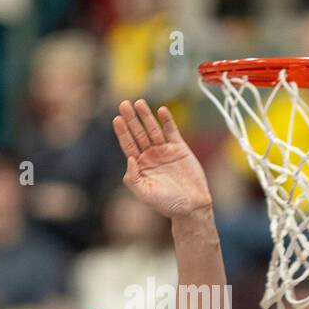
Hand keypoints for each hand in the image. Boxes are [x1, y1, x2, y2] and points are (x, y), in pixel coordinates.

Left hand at [113, 100, 212, 218]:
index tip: (117, 119)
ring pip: (153, 129)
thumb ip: (133, 178)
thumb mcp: (145, 193)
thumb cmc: (167, 204)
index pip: (128, 145)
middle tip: (124, 104)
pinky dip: (167, 120)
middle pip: (138, 133)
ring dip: (146, 116)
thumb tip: (129, 158)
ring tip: (139, 102)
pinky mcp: (179, 148)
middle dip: (131, 119)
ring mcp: (164, 150)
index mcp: (140, 166)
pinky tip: (161, 110)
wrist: (192, 206)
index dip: (122, 132)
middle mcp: (150, 156)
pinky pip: (171, 131)